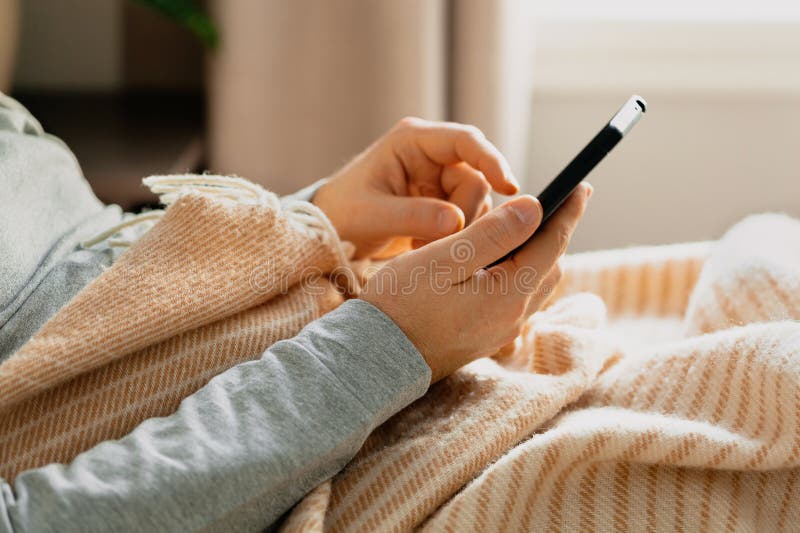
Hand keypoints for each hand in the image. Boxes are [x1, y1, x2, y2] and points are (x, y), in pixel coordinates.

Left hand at [313, 117, 518, 257]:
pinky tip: (422, 246)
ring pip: (475, 202)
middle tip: (433, 242)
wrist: (328, 231)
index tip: (509, 187)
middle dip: (463, 214)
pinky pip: (465, 217)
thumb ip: (414, 216)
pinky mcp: (442, 202)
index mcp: (412, 141)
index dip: (491, 160)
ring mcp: (439, 179)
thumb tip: (456, 222)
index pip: (466, 141)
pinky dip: (452, 236)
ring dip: (457, 229)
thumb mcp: (373, 215)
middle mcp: (432, 155)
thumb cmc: (343, 214)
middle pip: (476, 179)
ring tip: (418, 245)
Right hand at [360, 183, 590, 382]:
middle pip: (549, 266)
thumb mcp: (443, 259)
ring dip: (534, 254)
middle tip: (550, 204)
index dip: (568, 213)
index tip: (582, 186)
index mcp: (507, 295)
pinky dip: (516, 274)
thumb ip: (492, 234)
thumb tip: (535, 207)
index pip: (551, 244)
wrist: (374, 359)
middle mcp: (512, 317)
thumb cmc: (400, 305)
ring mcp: (499, 332)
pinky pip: (515, 301)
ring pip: (533, 285)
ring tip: (521, 230)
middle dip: (552, 232)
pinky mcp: (484, 339)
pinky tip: (495, 265)